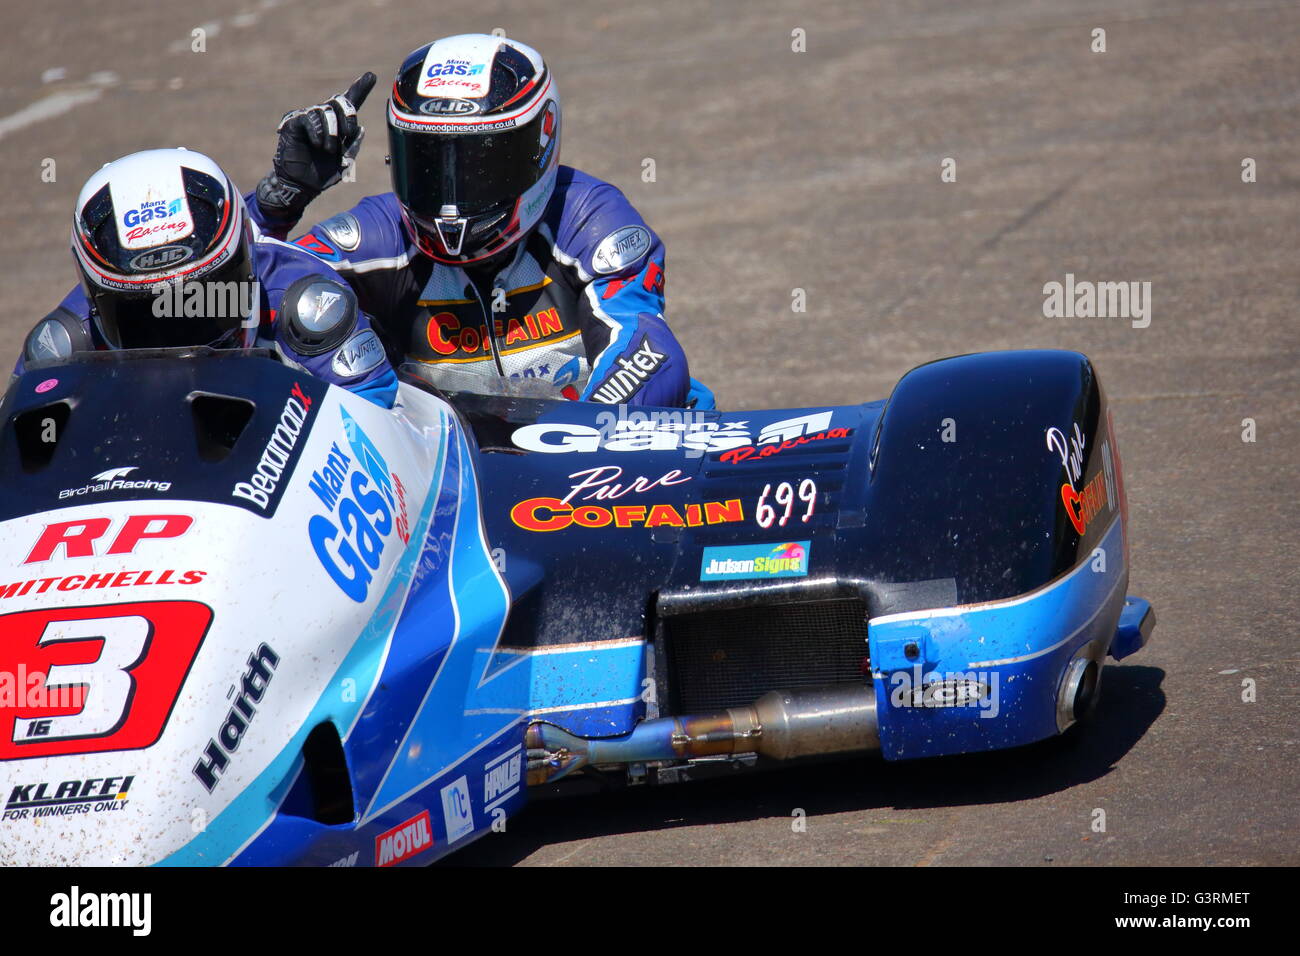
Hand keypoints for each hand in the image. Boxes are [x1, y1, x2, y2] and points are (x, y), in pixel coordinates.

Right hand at [257, 72, 376, 214]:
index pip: (350, 103)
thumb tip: (362, 129)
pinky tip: (318, 144)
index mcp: (338, 125)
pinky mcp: (294, 121)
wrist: (303, 185)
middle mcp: (324, 118)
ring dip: (331, 132)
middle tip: (347, 134)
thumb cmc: (323, 174)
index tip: (371, 76)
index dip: (360, 88)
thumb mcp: (345, 161)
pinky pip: (309, 118)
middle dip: (348, 116)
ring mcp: (308, 118)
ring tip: (328, 149)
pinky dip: (318, 132)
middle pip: (340, 101)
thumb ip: (353, 145)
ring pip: (325, 111)